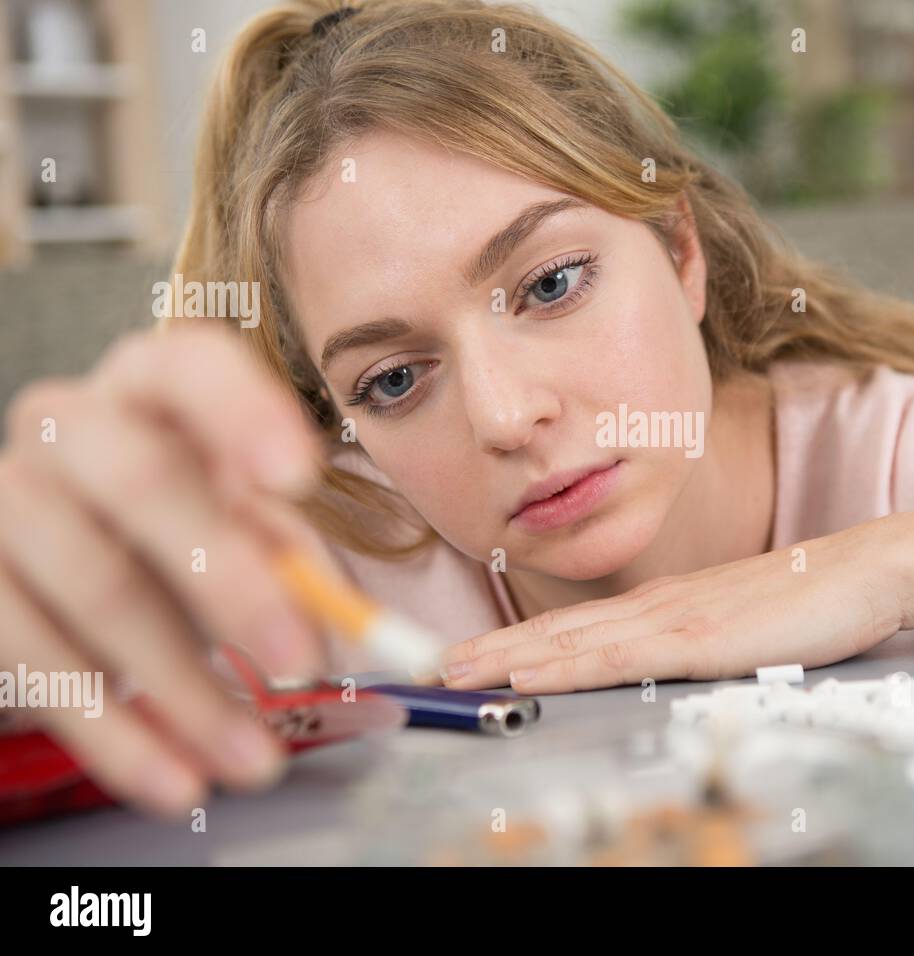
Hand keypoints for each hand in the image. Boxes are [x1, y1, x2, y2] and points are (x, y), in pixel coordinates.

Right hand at [0, 324, 328, 817]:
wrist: (60, 546)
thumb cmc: (179, 518)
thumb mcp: (242, 518)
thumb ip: (288, 553)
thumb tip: (332, 622)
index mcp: (154, 385)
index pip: (191, 364)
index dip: (244, 413)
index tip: (300, 478)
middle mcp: (71, 423)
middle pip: (142, 478)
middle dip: (229, 578)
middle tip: (302, 660)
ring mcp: (8, 497)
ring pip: (96, 586)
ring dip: (185, 687)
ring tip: (255, 759)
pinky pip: (37, 661)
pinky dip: (116, 733)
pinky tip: (172, 778)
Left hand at [440, 522, 905, 693]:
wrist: (868, 569)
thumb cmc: (813, 597)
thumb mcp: (743, 624)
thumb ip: (699, 639)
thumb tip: (667, 658)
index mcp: (667, 603)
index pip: (577, 626)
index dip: (520, 641)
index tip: (475, 654)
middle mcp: (658, 606)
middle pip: (559, 631)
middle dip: (493, 649)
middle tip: (436, 665)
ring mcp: (675, 619)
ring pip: (573, 642)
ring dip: (508, 658)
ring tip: (456, 671)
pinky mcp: (700, 639)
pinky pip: (616, 658)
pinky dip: (563, 667)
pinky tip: (527, 677)